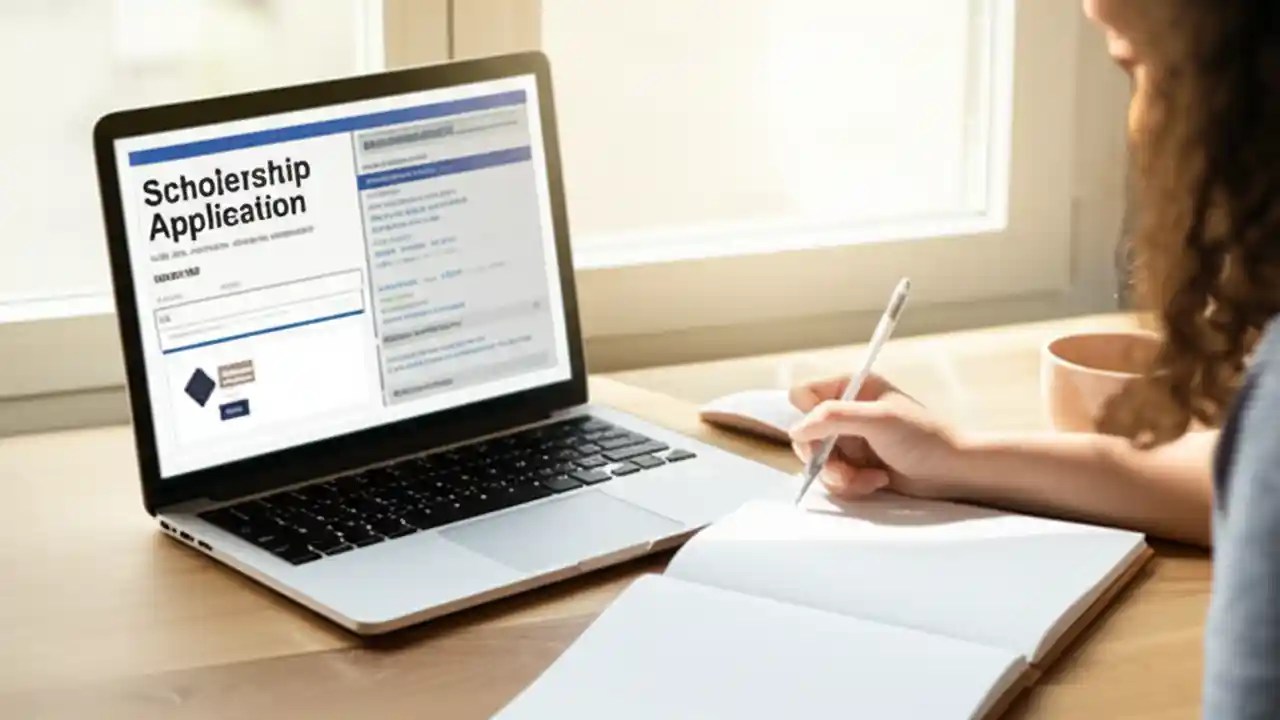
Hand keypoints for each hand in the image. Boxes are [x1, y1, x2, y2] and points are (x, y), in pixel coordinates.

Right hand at [788, 374, 961, 499]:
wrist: (952, 472)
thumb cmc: (923, 438)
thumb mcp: (878, 420)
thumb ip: (834, 418)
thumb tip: (795, 430)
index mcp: (852, 387)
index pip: (803, 395)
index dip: (809, 416)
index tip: (826, 433)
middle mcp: (847, 412)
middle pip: (805, 434)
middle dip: (824, 456)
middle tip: (844, 467)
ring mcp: (849, 441)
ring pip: (817, 461)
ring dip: (841, 475)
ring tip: (870, 478)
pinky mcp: (855, 466)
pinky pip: (833, 478)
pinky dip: (852, 484)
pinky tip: (877, 481)